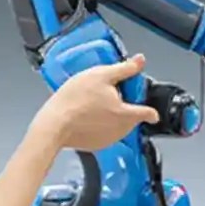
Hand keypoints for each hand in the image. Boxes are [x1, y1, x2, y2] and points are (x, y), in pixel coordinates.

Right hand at [34, 54, 159, 150]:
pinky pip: (103, 132)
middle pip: (131, 115)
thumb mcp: (101, 75)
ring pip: (117, 124)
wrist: (54, 124)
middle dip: (123, 104)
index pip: (150, 114)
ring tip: (93, 103)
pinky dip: (98, 124)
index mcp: (126, 114)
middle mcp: (121, 130)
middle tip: (106, 93)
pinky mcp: (96, 144)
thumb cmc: (74, 101)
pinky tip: (86, 115)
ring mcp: (109, 139)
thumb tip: (140, 61)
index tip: (145, 103)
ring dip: (110, 114)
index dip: (149, 106)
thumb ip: (125, 69)